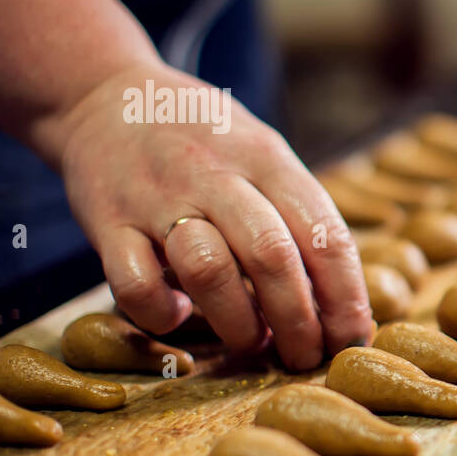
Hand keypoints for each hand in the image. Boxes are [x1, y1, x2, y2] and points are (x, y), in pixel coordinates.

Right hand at [57, 61, 372, 368]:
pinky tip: (177, 315)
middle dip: (298, 321)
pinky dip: (161, 314)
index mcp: (268, 160)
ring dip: (238, 323)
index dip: (346, 298)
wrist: (105, 97)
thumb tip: (341, 303)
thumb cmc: (206, 143)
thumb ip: (297, 215)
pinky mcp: (107, 221)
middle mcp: (216, 175)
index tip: (351, 340)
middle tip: (304, 358)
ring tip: (252, 343)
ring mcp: (157, 197)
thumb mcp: (264, 154)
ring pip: (208, 270)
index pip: (325, 235)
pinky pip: (134, 283)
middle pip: (272, 257)